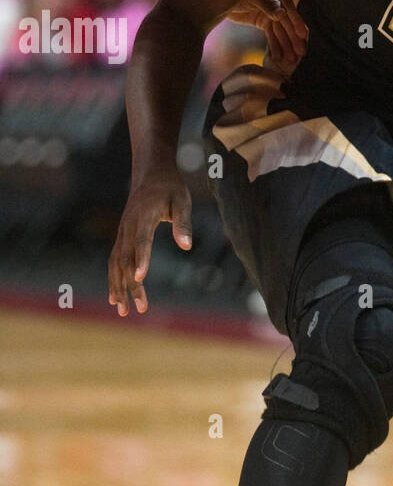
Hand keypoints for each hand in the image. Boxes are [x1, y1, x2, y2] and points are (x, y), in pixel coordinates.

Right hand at [108, 171, 191, 316]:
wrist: (150, 174)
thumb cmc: (171, 188)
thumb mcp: (183, 201)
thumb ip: (183, 223)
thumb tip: (186, 246)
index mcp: (143, 217)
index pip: (141, 242)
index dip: (140, 261)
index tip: (140, 279)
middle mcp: (127, 227)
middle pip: (125, 260)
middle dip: (130, 286)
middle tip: (139, 309)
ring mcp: (121, 232)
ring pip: (116, 264)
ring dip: (118, 287)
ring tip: (123, 311)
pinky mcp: (121, 237)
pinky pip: (114, 261)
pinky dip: (113, 279)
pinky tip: (115, 297)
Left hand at [226, 0, 307, 73]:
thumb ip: (266, 4)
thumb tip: (282, 14)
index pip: (290, 4)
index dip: (296, 19)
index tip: (302, 34)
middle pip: (288, 20)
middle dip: (294, 37)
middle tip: (301, 52)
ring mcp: (271, 11)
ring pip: (281, 30)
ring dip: (286, 45)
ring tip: (292, 59)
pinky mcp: (264, 21)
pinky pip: (271, 35)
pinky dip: (275, 46)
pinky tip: (280, 57)